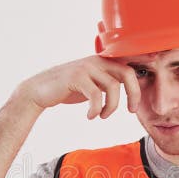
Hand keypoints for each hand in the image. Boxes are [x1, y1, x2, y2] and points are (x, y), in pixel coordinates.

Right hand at [13, 55, 140, 118]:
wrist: (40, 90)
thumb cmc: (68, 88)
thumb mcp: (92, 83)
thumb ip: (108, 82)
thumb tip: (131, 89)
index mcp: (103, 62)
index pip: (129, 68)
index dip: (138, 85)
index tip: (135, 104)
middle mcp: (96, 61)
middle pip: (127, 74)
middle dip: (134, 94)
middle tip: (131, 110)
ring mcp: (86, 67)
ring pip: (113, 86)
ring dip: (111, 107)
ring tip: (103, 116)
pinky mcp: (76, 77)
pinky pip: (95, 94)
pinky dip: (96, 109)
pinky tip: (91, 116)